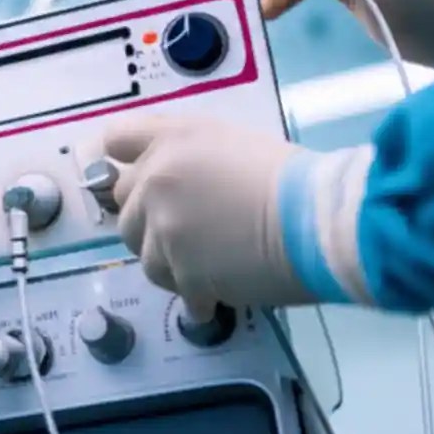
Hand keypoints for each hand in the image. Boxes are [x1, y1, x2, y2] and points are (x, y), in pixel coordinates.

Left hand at [103, 116, 316, 318]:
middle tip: (188, 230)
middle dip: (149, 219)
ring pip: (143, 253)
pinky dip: (195, 293)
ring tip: (210, 262)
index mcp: (170, 141)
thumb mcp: (230, 143)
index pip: (116, 141)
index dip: (125, 162)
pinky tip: (222, 287)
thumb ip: (185, 154)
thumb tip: (166, 177)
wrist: (318, 222)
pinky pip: (174, 288)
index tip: (139, 180)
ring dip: (170, 261)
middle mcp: (156, 180)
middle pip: (124, 206)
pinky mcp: (180, 271)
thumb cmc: (291, 179)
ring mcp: (164, 228)